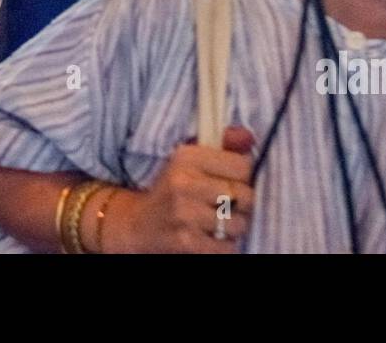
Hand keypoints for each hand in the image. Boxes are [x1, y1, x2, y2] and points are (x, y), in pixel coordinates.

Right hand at [103, 126, 255, 252]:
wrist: (136, 224)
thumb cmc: (172, 189)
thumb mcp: (191, 161)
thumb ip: (224, 146)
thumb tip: (248, 137)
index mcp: (186, 157)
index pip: (243, 166)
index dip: (242, 177)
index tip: (229, 181)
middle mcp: (184, 183)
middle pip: (245, 196)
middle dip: (242, 204)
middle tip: (226, 205)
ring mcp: (184, 214)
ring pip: (239, 224)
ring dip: (234, 227)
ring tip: (219, 222)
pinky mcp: (185, 242)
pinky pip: (227, 247)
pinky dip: (224, 246)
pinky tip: (211, 237)